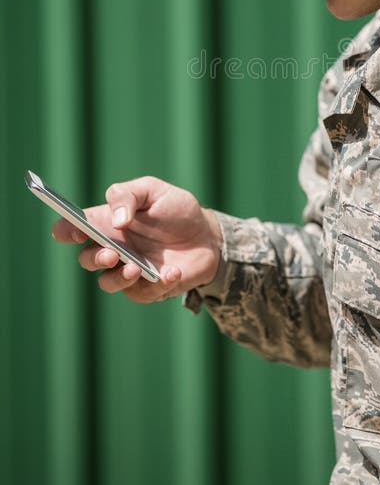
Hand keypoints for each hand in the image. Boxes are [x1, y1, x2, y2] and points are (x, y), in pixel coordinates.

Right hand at [51, 176, 222, 302]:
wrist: (208, 236)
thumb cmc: (176, 210)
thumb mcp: (154, 191)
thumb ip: (130, 195)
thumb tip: (117, 220)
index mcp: (105, 222)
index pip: (71, 228)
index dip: (66, 230)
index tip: (76, 230)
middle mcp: (112, 248)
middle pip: (86, 259)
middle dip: (94, 257)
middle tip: (112, 253)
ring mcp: (127, 271)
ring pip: (107, 283)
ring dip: (117, 278)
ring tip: (135, 268)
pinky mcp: (147, 289)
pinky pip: (142, 293)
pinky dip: (156, 284)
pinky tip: (172, 271)